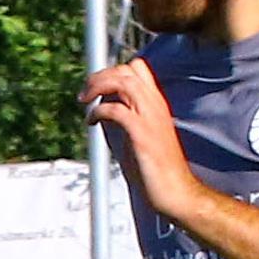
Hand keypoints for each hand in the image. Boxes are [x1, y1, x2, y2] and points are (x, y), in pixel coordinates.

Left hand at [81, 58, 196, 220]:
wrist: (175, 190)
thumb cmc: (156, 168)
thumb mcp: (137, 135)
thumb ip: (122, 118)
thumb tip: (101, 110)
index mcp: (155, 103)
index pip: (138, 68)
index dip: (114, 70)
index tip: (97, 83)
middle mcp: (154, 104)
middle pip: (127, 69)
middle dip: (100, 75)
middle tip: (85, 92)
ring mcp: (149, 116)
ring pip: (123, 81)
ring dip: (98, 86)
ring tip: (84, 99)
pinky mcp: (141, 131)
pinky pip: (115, 109)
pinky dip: (97, 111)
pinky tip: (91, 122)